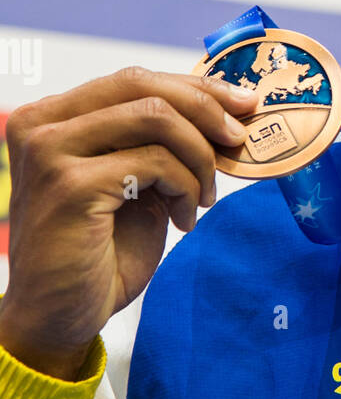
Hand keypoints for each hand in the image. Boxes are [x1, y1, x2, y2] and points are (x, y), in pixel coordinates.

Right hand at [0, 67, 258, 379]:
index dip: (195, 87)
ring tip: (205, 197)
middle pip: (143, 86)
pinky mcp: (69, 185)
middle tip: (239, 141)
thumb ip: (157, 145)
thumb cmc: (98, 256)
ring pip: (155, 117)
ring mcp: (50, 152)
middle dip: (206, 109)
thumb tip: (225, 109)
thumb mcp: (134, 185)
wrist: (58, 318)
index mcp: (51, 117)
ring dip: (197, 157)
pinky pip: (154, 162)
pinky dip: (185, 187)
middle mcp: (40, 125)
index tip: (242, 104)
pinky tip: (184, 220)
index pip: (132, 80)